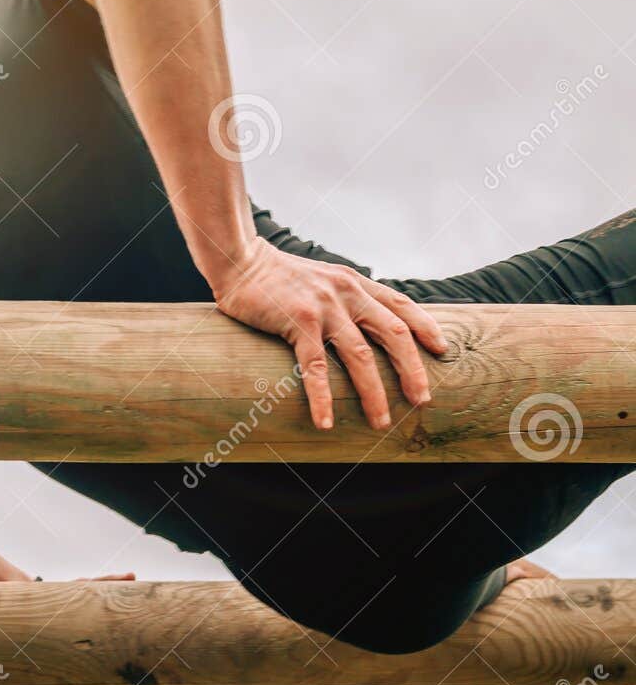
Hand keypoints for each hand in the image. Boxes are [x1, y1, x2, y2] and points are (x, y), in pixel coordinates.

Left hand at [55, 574, 134, 684]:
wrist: (33, 601)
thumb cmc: (66, 597)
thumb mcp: (89, 589)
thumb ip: (110, 582)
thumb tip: (134, 575)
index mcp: (103, 645)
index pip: (122, 665)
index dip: (132, 678)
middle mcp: (88, 660)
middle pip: (108, 683)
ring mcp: (69, 667)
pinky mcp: (49, 668)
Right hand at [211, 239, 447, 431]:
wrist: (241, 262)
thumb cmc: (279, 277)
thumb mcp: (324, 278)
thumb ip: (346, 296)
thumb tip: (365, 324)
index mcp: (356, 283)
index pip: (401, 305)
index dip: (426, 327)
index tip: (442, 350)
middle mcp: (348, 293)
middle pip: (393, 334)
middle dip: (412, 369)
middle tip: (421, 399)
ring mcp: (324, 307)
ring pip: (360, 355)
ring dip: (374, 393)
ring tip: (380, 421)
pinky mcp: (298, 321)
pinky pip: (315, 365)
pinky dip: (322, 396)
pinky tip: (326, 421)